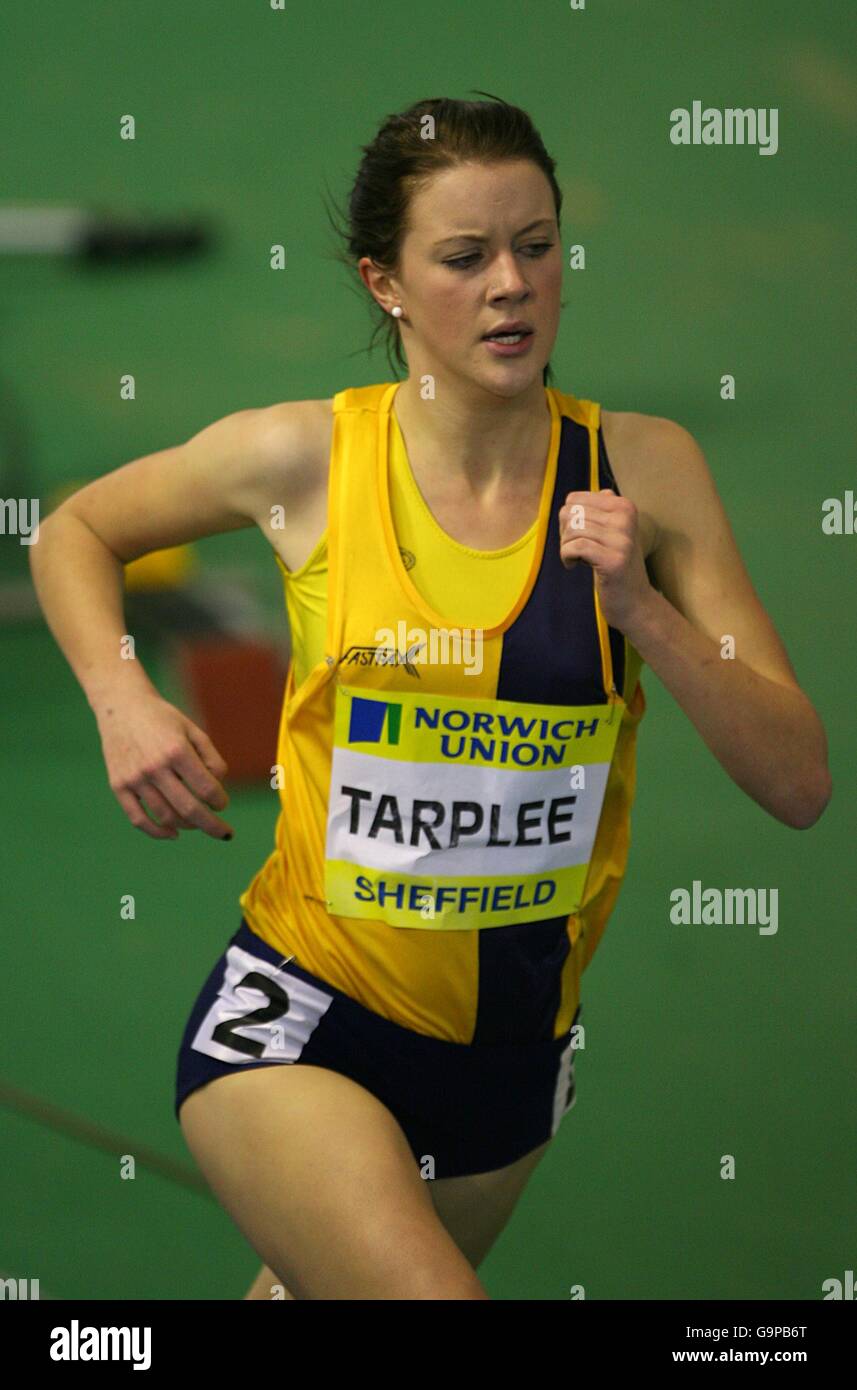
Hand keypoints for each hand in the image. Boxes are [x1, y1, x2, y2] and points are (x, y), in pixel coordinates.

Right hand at [96, 692, 233, 840]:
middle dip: (212, 826)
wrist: (121, 707)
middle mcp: (155, 767)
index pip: (206, 788)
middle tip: (225, 833)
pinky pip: (138, 819)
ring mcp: (134, 778)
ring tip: (197, 824)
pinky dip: (157, 832)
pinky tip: (173, 834)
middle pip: (189, 809)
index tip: (222, 803)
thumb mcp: (193, 730)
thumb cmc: (163, 720)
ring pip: (166, 817)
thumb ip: (211, 758)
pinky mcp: (119, 786)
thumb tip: (218, 789)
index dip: (220, 801)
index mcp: (177, 751)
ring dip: (188, 826)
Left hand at [558, 488, 652, 632]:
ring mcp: (622, 539)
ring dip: (565, 547)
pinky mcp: (614, 560)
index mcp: (624, 506)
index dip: (568, 519)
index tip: (577, 536)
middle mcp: (625, 518)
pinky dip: (567, 557)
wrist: (635, 601)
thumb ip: (600, 511)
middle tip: (575, 550)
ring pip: (571, 530)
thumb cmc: (615, 565)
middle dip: (565, 533)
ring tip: (576, 559)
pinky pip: (575, 547)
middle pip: (569, 513)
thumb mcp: (612, 532)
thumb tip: (580, 497)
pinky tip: (574, 566)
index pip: (574, 499)